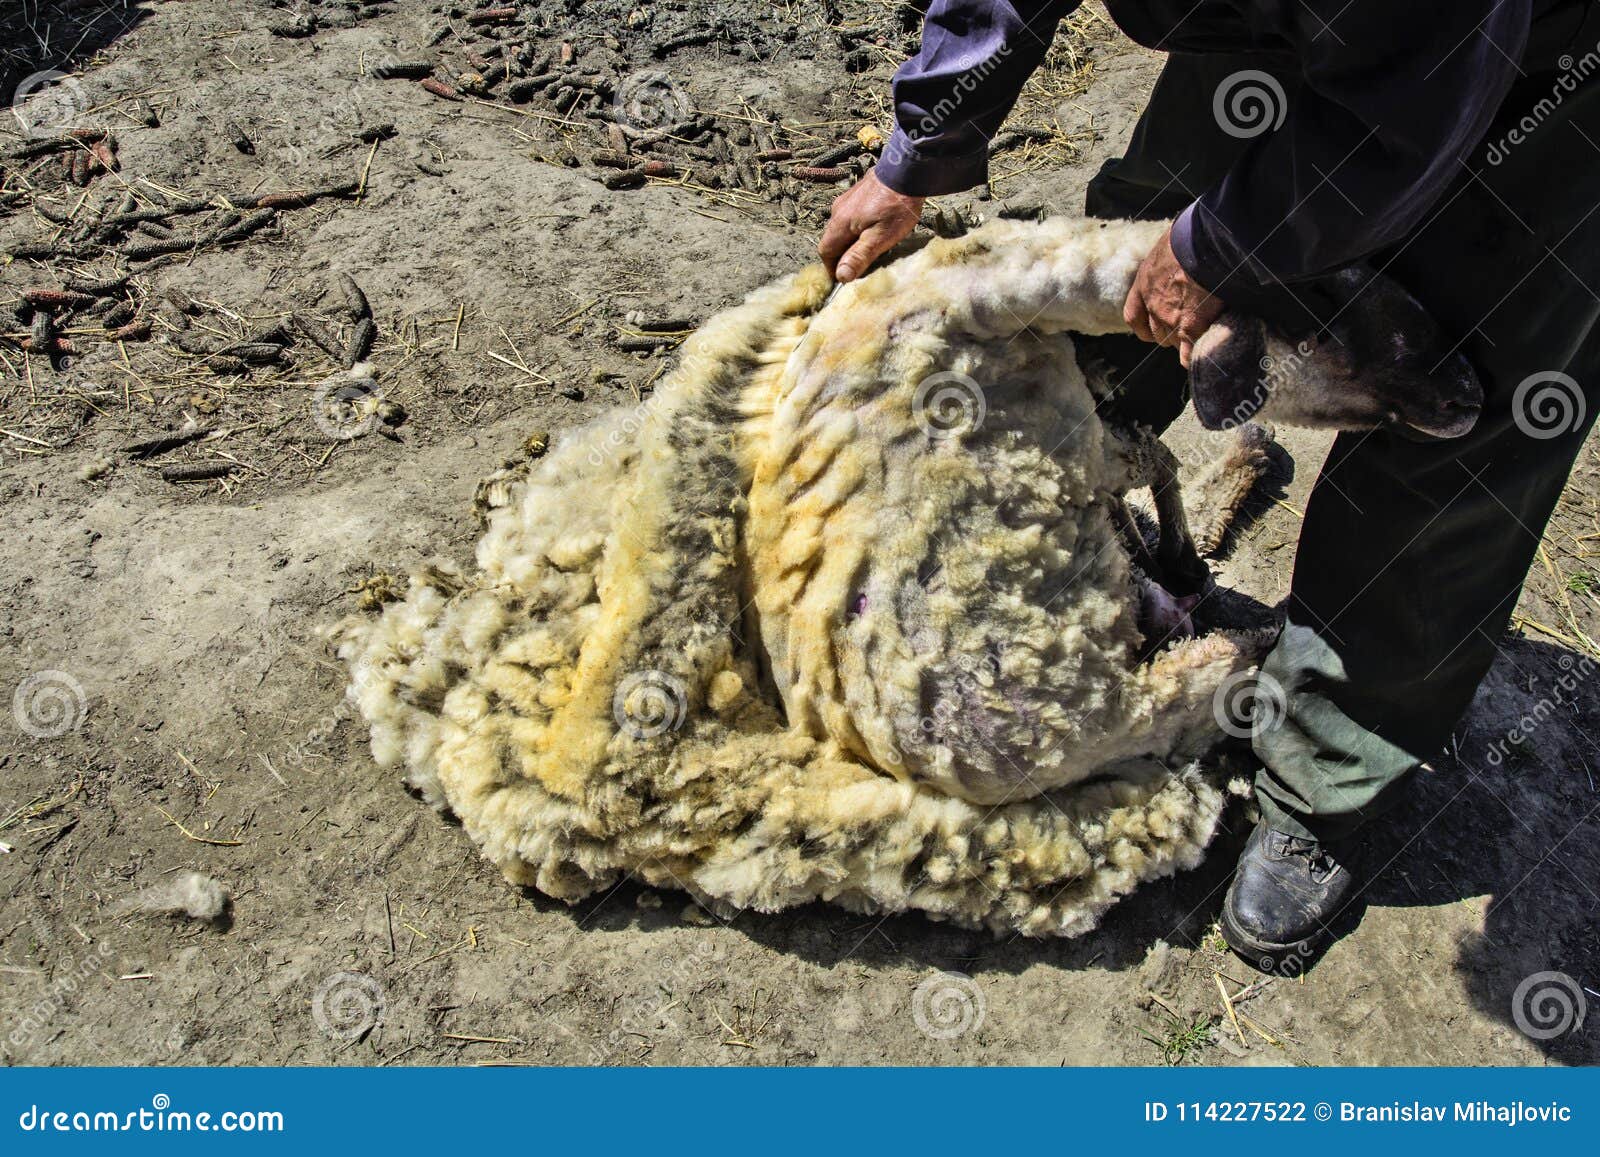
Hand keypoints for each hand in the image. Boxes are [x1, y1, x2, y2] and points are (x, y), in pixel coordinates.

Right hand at [819, 170, 924, 282]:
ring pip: (842, 228)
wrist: (907, 170)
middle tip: (859, 267)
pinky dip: (858, 229)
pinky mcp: (858, 193)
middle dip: (842, 256)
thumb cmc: (896, 206)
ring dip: (850, 242)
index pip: (825, 252)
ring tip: (869, 249)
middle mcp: (838, 211)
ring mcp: (847, 200)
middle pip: (833, 240)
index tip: (844, 279)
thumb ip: (858, 256)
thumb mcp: (880, 238)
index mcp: (839, 224)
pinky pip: (851, 217)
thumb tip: (840, 276)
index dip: (832, 268)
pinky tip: (874, 230)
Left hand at [1124, 225, 1224, 367]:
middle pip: (1158, 333)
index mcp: (1144, 284)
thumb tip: (1183, 262)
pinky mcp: (1192, 325)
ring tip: (1205, 332)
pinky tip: (1203, 355)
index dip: (1145, 325)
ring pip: (1174, 343)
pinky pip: (1189, 351)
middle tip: (1191, 325)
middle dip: (1172, 332)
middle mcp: (1153, 305)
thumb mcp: (1171, 247)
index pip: (1134, 316)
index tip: (1156, 326)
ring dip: (1187, 341)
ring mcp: (1171, 318)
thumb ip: (1171, 263)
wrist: (1205, 242)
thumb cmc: (1192, 236)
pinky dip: (1195, 356)